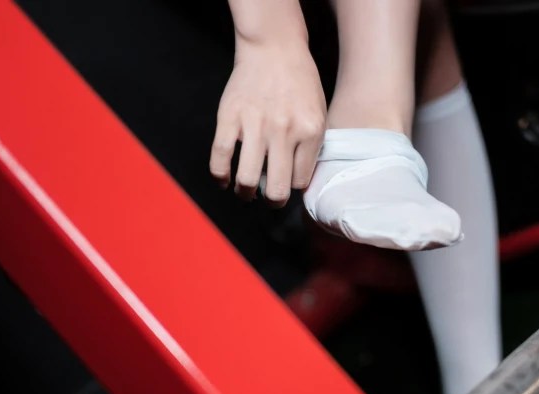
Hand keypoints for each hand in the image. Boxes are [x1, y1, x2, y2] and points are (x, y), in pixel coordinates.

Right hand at [210, 41, 325, 207]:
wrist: (274, 48)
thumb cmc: (299, 83)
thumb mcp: (318, 113)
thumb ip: (311, 147)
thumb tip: (295, 183)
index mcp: (310, 131)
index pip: (301, 181)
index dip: (293, 185)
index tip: (288, 181)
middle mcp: (284, 131)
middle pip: (277, 189)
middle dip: (273, 201)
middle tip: (269, 198)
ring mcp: (256, 125)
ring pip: (247, 179)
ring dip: (245, 193)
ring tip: (246, 192)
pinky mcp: (230, 117)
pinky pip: (221, 157)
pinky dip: (220, 175)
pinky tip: (224, 180)